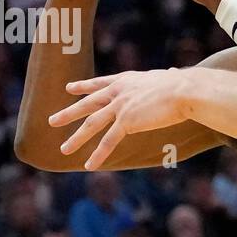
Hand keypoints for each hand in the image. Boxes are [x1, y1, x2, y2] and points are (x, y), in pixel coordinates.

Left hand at [48, 68, 194, 168]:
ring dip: (77, 138)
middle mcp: (119, 91)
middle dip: (68, 113)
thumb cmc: (184, 84)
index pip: (100, 83)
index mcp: (127, 80)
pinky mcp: (126, 122)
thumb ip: (168, 76)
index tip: (69, 88)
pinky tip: (90, 165)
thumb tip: (176, 71)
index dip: (83, 86)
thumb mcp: (170, 77)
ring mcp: (120, 106)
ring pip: (92, 124)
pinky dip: (98, 154)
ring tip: (64, 149)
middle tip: (52, 121)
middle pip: (88, 104)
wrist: (184, 90)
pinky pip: (108, 141)